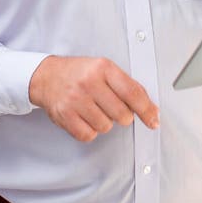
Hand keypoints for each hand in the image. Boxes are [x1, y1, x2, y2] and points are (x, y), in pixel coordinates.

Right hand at [28, 55, 159, 141]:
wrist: (48, 76)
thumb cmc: (80, 73)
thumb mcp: (104, 68)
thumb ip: (127, 85)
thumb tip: (150, 108)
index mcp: (103, 68)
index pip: (133, 93)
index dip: (147, 110)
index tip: (153, 120)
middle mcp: (89, 82)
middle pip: (122, 115)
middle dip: (122, 115)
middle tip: (111, 106)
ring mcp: (76, 100)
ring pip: (106, 127)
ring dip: (104, 122)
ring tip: (94, 108)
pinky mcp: (65, 116)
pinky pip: (89, 135)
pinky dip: (90, 130)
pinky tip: (84, 117)